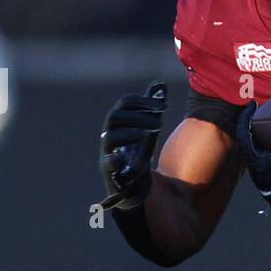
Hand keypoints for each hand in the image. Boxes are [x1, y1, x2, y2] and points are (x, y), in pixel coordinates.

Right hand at [100, 80, 165, 210]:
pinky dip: (118, 160)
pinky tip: (132, 158)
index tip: (163, 105)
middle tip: (159, 122)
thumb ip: (151, 108)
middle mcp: (109, 135)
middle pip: (114, 117)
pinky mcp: (109, 173)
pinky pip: (108, 164)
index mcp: (119, 123)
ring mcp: (107, 153)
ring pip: (109, 138)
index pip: (125, 103)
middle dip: (138, 116)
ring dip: (130, 133)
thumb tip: (160, 85)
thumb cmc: (137, 153)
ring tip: (150, 134)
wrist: (134, 185)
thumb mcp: (148, 129)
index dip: (143, 101)